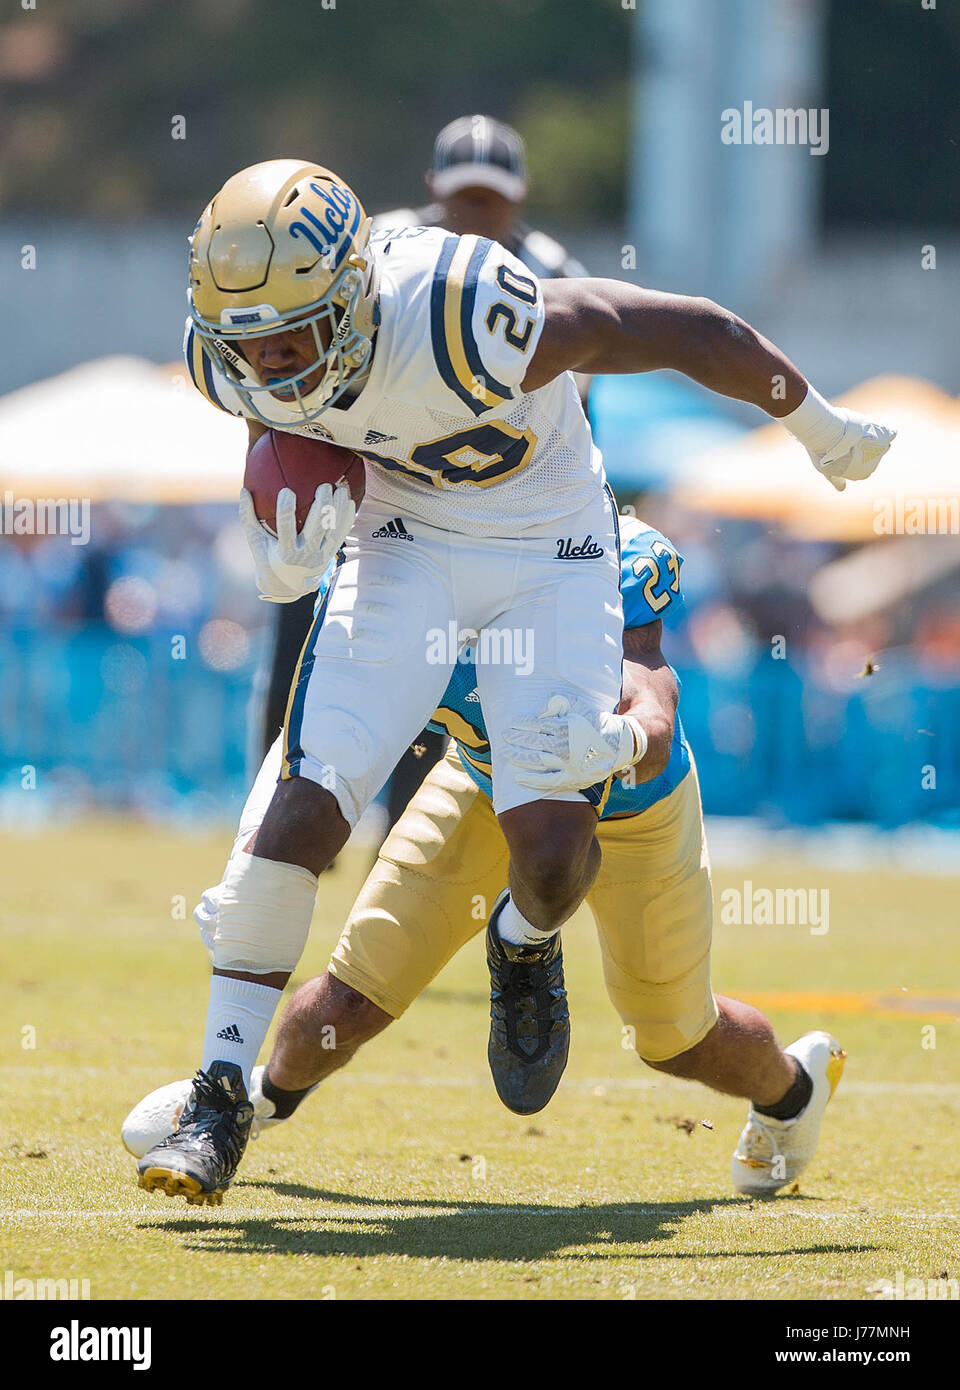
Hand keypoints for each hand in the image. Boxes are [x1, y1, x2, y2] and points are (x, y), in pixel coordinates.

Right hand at [238, 483, 354, 601]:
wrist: (287, 587)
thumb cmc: (268, 558)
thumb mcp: (256, 541)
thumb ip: (248, 517)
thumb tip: (242, 490)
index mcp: (285, 553)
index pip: (286, 529)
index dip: (286, 510)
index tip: (287, 491)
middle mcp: (305, 557)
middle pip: (316, 529)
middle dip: (322, 507)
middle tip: (324, 486)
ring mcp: (321, 558)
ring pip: (333, 532)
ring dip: (338, 510)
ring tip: (341, 489)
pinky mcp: (330, 556)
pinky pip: (341, 535)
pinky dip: (347, 519)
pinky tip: (351, 501)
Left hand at [503, 694, 646, 793]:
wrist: (618, 745)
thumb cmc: (595, 722)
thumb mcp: (580, 705)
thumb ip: (559, 703)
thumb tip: (541, 708)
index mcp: (565, 726)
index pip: (536, 725)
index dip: (520, 724)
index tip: (510, 724)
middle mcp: (563, 745)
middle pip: (532, 742)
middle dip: (515, 739)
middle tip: (503, 737)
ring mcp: (566, 763)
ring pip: (535, 761)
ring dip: (518, 756)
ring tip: (505, 753)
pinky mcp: (570, 778)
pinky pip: (546, 781)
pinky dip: (530, 780)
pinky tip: (517, 778)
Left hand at [806, 409, 895, 492]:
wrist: (830, 435)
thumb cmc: (824, 453)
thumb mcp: (827, 471)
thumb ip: (836, 480)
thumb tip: (842, 489)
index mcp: (861, 474)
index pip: (861, 464)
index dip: (853, 453)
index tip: (844, 445)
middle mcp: (873, 464)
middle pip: (871, 452)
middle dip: (862, 444)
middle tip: (849, 435)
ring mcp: (880, 450)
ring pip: (881, 442)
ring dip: (874, 436)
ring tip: (859, 427)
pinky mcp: (884, 435)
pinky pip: (892, 433)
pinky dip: (889, 430)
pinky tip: (879, 425)